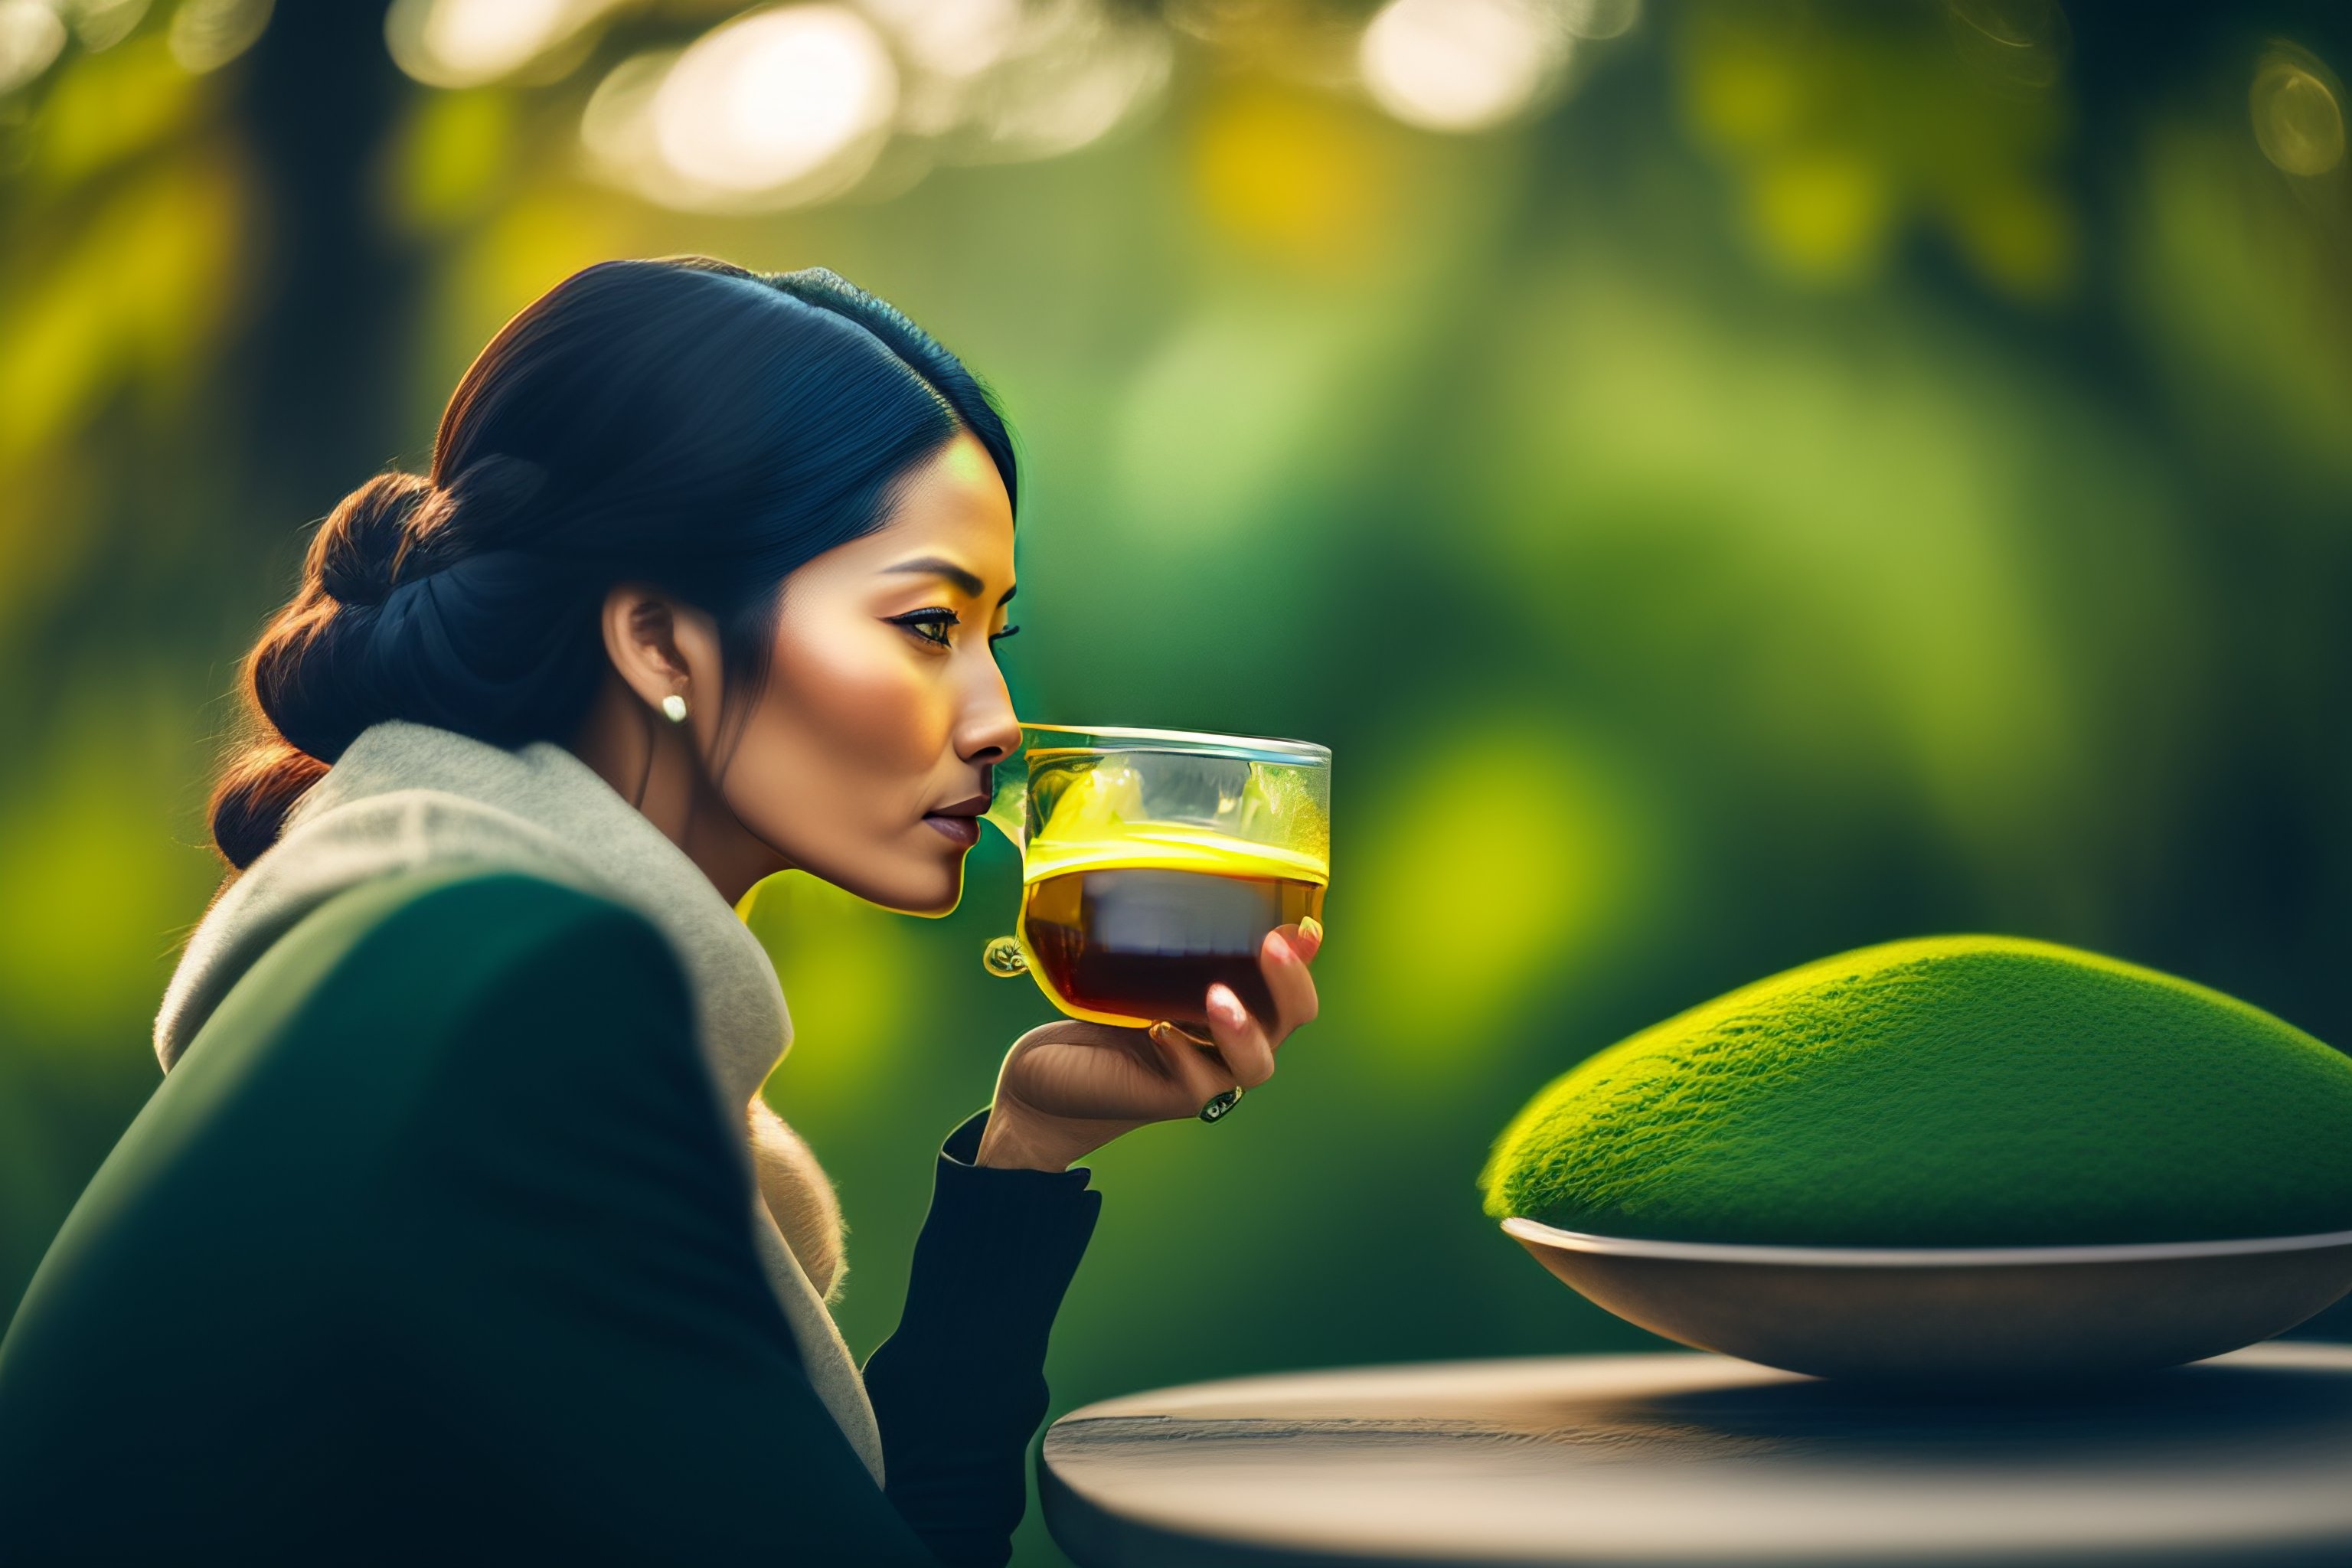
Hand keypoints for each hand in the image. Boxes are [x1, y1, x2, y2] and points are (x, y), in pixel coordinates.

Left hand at [975, 919, 1322, 1170]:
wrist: (1050, 1076)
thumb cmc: (1102, 1015)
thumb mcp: (1140, 967)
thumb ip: (1179, 944)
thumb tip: (1203, 884)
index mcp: (1238, 1006)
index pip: (1290, 984)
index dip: (1304, 959)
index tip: (1302, 929)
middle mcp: (1234, 1042)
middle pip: (1291, 1021)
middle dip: (1290, 984)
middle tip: (1270, 948)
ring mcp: (1209, 1076)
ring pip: (1257, 1063)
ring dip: (1243, 1030)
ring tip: (1216, 997)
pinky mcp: (1174, 1099)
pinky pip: (1198, 1085)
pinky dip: (1182, 1054)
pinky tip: (1158, 1030)